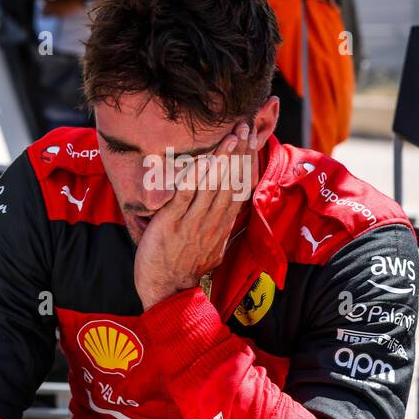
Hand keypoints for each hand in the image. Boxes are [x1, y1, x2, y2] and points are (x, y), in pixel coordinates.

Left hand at [134, 121, 257, 309]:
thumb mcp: (209, 245)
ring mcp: (193, 223)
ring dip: (222, 159)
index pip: (238, 187)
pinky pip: (186, 197)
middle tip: (245, 126)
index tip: (251, 139)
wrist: (168, 292)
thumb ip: (216, 223)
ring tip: (232, 135)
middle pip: (229, 181)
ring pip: (212, 186)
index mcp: (221, 224)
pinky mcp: (172, 225)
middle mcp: (212, 221)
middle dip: (239, 152)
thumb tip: (223, 205)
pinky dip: (195, 178)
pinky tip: (203, 160)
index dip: (245, 161)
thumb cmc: (183, 268)